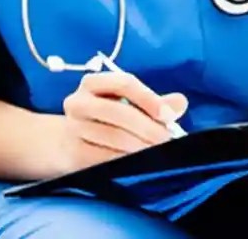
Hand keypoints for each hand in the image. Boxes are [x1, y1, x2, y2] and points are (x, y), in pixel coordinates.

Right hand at [59, 72, 187, 172]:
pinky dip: (127, 161)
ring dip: (141, 146)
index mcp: (92, 83)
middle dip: (148, 127)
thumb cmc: (105, 120)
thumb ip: (155, 103)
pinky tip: (141, 163)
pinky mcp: (73, 151)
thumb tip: (180, 102)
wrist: (67, 143)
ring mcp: (73, 127)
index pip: (123, 83)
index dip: (148, 98)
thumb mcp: (127, 105)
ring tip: (158, 153)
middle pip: (118, 111)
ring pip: (113, 136)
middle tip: (168, 141)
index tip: (169, 115)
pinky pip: (105, 157)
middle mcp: (78, 102)